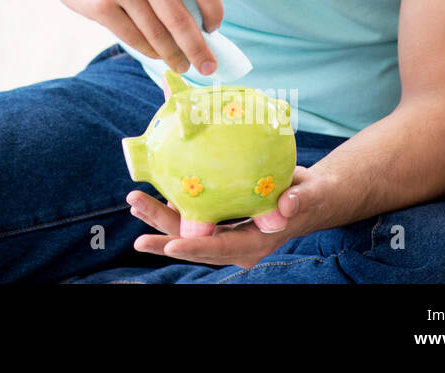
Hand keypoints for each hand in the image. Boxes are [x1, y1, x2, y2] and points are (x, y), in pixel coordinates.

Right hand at [30, 0, 222, 74]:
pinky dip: (149, 51)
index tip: (214, 28)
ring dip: (173, 55)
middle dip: (198, 49)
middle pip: (180, 19)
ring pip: (156, 34)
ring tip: (183, 65)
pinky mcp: (100, 6)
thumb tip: (198, 18)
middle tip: (209, 67)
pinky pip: (133, 37)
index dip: (214, 11)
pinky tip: (157, 55)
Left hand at [126, 164, 319, 268]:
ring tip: (134, 204)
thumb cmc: (310, 196)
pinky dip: (168, 212)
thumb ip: (299, 200)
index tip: (170, 244)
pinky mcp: (218, 225)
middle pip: (193, 243)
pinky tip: (147, 201)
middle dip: (162, 230)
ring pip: (185, 234)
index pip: (220, 248)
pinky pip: (189, 223)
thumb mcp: (308, 196)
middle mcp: (235, 246)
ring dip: (158, 220)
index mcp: (255, 244)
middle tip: (136, 209)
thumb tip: (287, 203)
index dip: (195, 247)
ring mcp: (224, 237)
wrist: (309, 199)